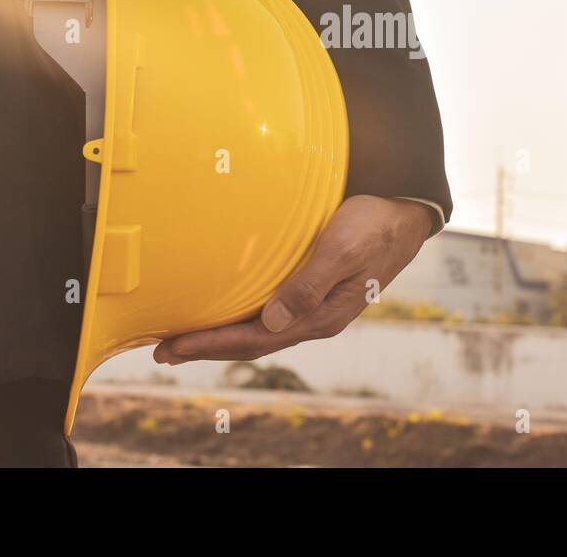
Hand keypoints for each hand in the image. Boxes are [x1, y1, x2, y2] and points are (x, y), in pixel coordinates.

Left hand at [152, 195, 435, 363]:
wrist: (404, 214)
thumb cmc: (373, 226)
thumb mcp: (342, 250)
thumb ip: (309, 286)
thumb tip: (272, 321)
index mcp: (321, 316)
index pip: (256, 340)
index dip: (212, 345)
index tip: (175, 346)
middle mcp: (314, 318)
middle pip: (252, 342)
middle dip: (207, 348)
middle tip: (163, 351)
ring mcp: (314, 306)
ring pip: (258, 330)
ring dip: (220, 335)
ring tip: (183, 338)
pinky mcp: (312, 289)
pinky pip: (268, 312)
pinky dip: (239, 317)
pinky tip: (225, 310)